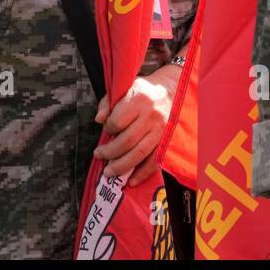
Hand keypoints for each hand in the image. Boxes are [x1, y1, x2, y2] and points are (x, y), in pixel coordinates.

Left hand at [92, 63, 181, 186]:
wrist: (171, 91)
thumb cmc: (143, 92)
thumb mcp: (124, 89)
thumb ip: (108, 103)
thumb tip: (98, 120)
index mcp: (139, 100)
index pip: (118, 120)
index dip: (108, 128)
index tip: (106, 130)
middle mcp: (151, 116)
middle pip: (127, 140)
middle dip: (110, 152)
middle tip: (99, 155)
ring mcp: (161, 130)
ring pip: (140, 153)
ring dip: (122, 166)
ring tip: (109, 171)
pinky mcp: (166, 141)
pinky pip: (155, 161)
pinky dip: (142, 173)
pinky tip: (131, 180)